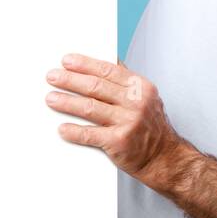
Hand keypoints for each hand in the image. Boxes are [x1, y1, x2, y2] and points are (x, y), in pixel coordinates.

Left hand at [45, 53, 191, 192]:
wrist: (165, 158)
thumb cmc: (151, 127)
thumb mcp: (146, 97)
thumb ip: (126, 80)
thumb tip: (105, 60)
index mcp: (140, 87)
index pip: (107, 70)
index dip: (84, 64)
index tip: (67, 61)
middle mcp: (135, 102)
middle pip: (95, 86)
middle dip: (70, 80)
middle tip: (52, 77)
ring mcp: (128, 122)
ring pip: (89, 108)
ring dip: (66, 102)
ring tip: (51, 99)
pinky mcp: (119, 142)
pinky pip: (90, 135)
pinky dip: (74, 131)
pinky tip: (62, 128)